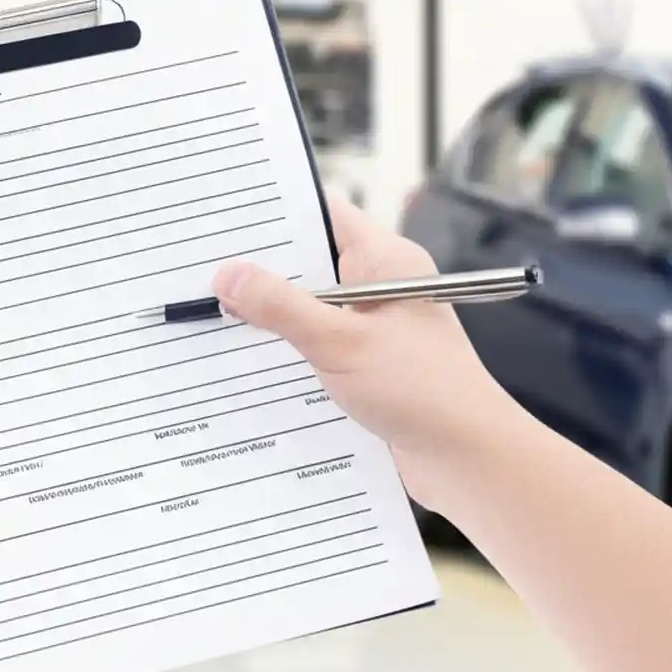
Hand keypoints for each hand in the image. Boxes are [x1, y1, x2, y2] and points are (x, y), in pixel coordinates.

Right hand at [212, 198, 521, 512]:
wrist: (467, 458)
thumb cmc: (423, 390)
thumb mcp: (341, 342)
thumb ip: (282, 307)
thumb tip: (229, 276)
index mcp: (386, 261)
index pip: (324, 214)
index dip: (276, 213)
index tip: (226, 218)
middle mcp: (382, 287)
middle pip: (311, 265)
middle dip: (262, 272)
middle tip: (204, 273)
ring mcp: (376, 328)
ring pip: (311, 311)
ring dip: (273, 319)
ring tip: (215, 318)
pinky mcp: (370, 367)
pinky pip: (320, 348)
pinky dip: (290, 354)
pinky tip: (252, 366)